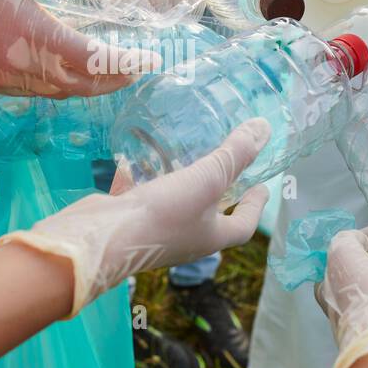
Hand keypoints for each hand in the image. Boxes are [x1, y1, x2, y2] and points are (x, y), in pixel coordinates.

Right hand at [0, 0, 158, 97]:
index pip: (94, 60)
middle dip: (116, 79)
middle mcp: (24, 66)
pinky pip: (42, 93)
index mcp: (34, 35)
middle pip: (85, 84)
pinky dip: (65, 87)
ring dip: (92, 85)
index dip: (126, 63)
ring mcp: (9, 81)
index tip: (150, 59)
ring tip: (115, 72)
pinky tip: (76, 73)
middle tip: (140, 67)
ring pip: (64, 93)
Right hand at [0, 120, 270, 315]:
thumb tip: (265, 127)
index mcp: (210, 237)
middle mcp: (184, 240)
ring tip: (181, 159)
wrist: (103, 238)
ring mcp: (153, 233)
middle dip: (216, 196)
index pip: (243, 226)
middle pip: (208, 218)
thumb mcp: (207, 179)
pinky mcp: (126, 222)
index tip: (261, 186)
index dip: (255, 207)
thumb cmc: (164, 214)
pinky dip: (136, 181)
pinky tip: (131, 160)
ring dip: (178, 187)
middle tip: (222, 168)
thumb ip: (235, 153)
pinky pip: (135, 199)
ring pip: (171, 208)